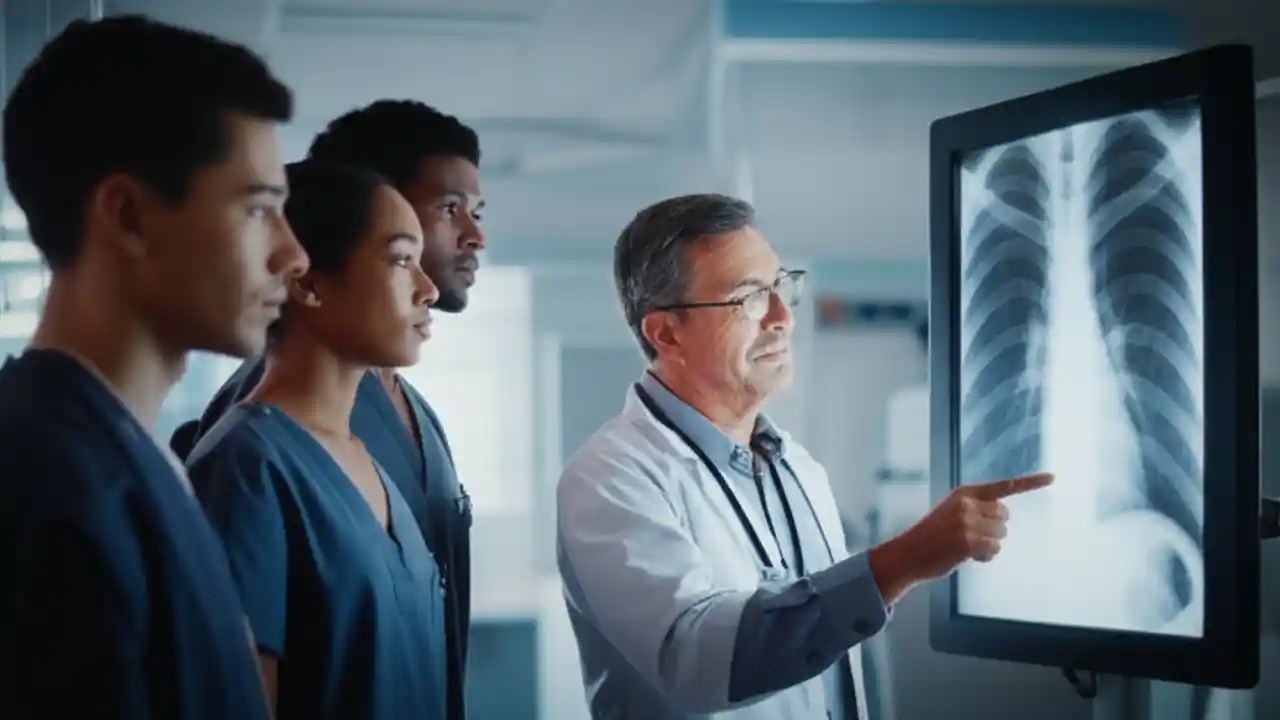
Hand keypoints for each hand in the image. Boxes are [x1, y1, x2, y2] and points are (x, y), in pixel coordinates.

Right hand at [868, 472, 1052, 604]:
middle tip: (972, 535)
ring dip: (989, 544)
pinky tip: (969, 557)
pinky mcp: (969, 542)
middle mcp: (967, 503)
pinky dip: (986, 557)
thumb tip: (1002, 518)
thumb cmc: (932, 536)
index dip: (1030, 482)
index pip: (1003, 486)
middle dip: (995, 527)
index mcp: (964, 492)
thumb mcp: (951, 511)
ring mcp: (968, 523)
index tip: (1053, 477)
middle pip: (1005, 515)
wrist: (908, 554)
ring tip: (966, 547)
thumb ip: (975, 509)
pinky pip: (994, 550)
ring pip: (1001, 534)